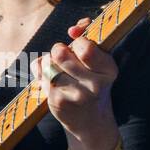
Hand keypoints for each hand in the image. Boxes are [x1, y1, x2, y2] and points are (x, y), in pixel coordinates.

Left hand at [33, 17, 120, 149]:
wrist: (90, 120)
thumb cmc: (92, 80)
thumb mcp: (99, 59)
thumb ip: (89, 34)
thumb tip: (73, 30)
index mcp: (108, 70)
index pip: (85, 49)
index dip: (77, 43)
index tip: (78, 47)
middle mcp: (95, 85)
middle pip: (61, 54)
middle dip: (58, 50)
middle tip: (62, 55)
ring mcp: (75, 95)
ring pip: (48, 64)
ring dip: (49, 62)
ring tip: (57, 68)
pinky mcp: (58, 102)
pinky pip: (40, 75)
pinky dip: (41, 72)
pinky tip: (50, 79)